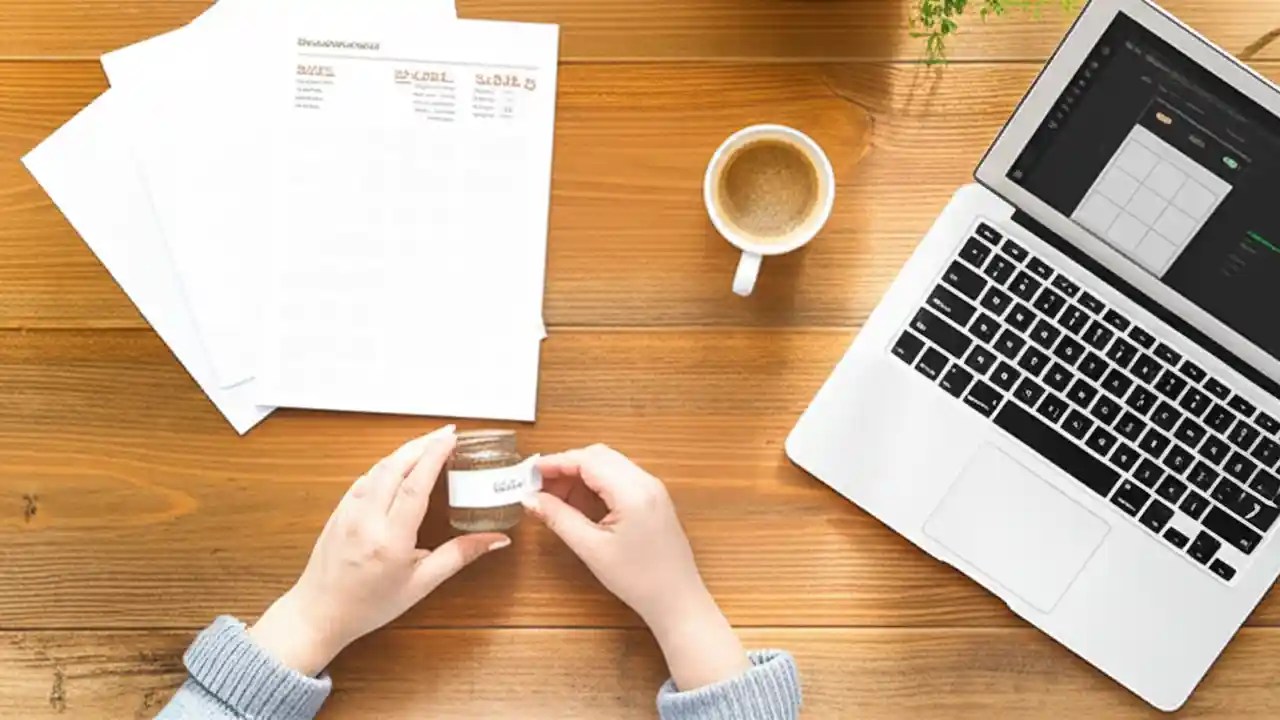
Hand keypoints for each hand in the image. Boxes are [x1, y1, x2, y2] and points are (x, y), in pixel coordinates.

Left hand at [249, 425, 509, 675]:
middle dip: (422, 444)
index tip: (451, 438)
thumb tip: (495, 539)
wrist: (319, 613)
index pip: (415, 485)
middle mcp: (366, 520)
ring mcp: (348, 512)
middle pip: (396, 466)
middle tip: (447, 433)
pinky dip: (386, 466)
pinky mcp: (338, 510)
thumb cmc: (369, 605)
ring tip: (428, 445)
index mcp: (390, 540)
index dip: (434, 456)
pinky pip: (365, 478)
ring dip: (404, 452)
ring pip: (378, 468)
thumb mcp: (421, 585)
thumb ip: (458, 556)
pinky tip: (398, 465)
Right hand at [525, 444, 749, 689]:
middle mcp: (646, 482)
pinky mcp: (654, 499)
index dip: (555, 462)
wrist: (677, 600)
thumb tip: (531, 499)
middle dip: (566, 466)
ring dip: (580, 475)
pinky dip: (596, 484)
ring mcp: (653, 489)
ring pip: (609, 465)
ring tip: (554, 498)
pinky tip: (579, 503)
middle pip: (598, 456)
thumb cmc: (639, 579)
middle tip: (539, 486)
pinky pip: (620, 478)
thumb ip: (559, 518)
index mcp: (633, 491)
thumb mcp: (592, 549)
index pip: (587, 460)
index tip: (530, 473)